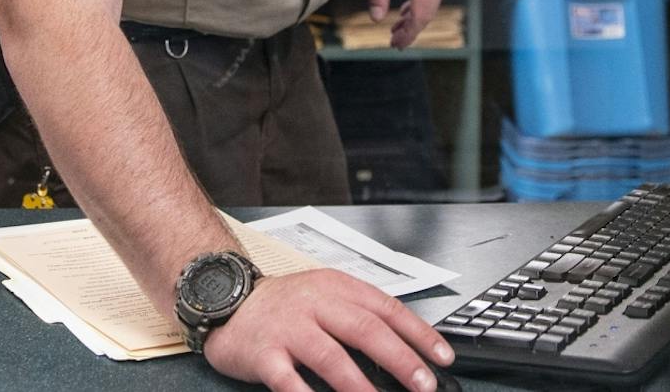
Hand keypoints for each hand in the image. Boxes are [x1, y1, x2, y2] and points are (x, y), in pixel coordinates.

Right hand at [202, 269, 453, 391]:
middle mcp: (314, 304)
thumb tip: (405, 353)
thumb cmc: (283, 304)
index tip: (443, 356)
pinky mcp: (264, 352)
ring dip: (361, 385)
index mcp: (336, 287)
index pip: (386, 308)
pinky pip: (288, 379)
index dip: (418, 333)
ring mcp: (288, 328)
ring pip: (331, 356)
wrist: (226, 298)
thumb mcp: (324, 295)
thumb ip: (359, 317)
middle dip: (400, 359)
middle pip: (365, 330)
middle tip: (424, 383)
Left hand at [366, 0, 447, 48]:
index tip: (396, 45)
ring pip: (432, 0)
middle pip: (429, 11)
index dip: (409, 33)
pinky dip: (420, 1)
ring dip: (416, 15)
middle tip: (394, 41)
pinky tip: (405, 7)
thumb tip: (377, 18)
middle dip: (412, 28)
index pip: (420, 15)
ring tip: (397, 27)